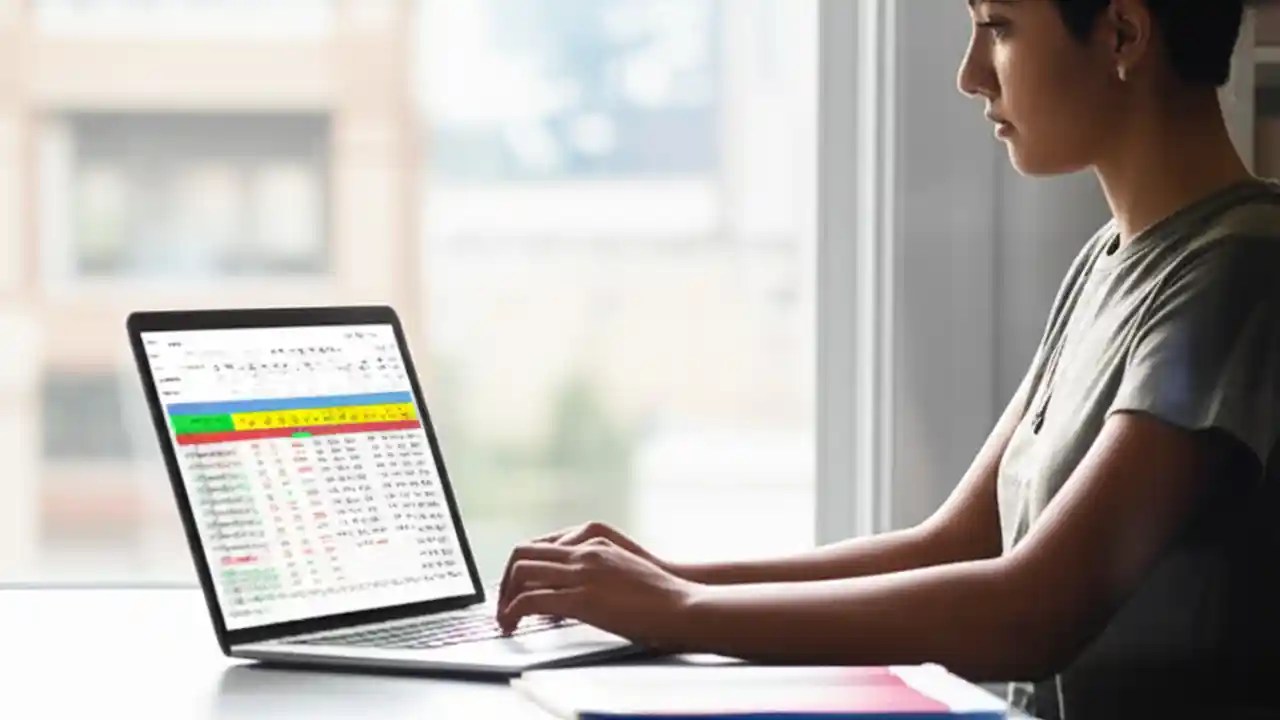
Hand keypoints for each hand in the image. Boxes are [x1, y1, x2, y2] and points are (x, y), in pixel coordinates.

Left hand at [496, 521, 673, 611]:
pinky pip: (533, 601)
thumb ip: (597, 569)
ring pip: (522, 573)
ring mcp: (582, 573)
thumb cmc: (660, 592)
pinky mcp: (582, 599)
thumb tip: (576, 589)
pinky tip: (513, 623)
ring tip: (505, 619)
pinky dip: (514, 612)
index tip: (516, 586)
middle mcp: (583, 551)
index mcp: (593, 540)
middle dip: (506, 580)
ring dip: (505, 597)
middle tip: (503, 604)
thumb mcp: (623, 568)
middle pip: (524, 553)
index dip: (522, 566)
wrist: (683, 602)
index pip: (541, 544)